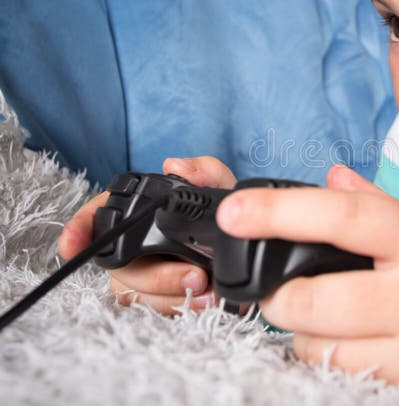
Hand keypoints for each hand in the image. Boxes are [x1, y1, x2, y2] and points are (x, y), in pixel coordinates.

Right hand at [58, 156, 236, 313]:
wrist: (247, 248)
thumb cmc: (225, 215)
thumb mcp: (222, 189)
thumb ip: (206, 171)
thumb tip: (175, 165)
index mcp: (140, 213)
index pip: (97, 217)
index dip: (79, 230)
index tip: (72, 246)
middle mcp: (133, 246)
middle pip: (121, 268)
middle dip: (156, 277)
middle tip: (196, 275)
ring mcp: (143, 277)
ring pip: (136, 295)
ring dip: (171, 297)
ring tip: (208, 290)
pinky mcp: (160, 301)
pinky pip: (155, 312)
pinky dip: (180, 308)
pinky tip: (206, 302)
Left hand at [215, 165, 398, 399]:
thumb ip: (381, 206)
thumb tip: (330, 179)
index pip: (346, 216)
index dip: (282, 212)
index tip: (236, 213)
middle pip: (316, 299)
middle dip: (280, 298)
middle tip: (281, 292)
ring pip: (324, 350)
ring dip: (306, 338)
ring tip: (324, 324)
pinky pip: (349, 382)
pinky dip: (334, 366)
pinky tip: (350, 350)